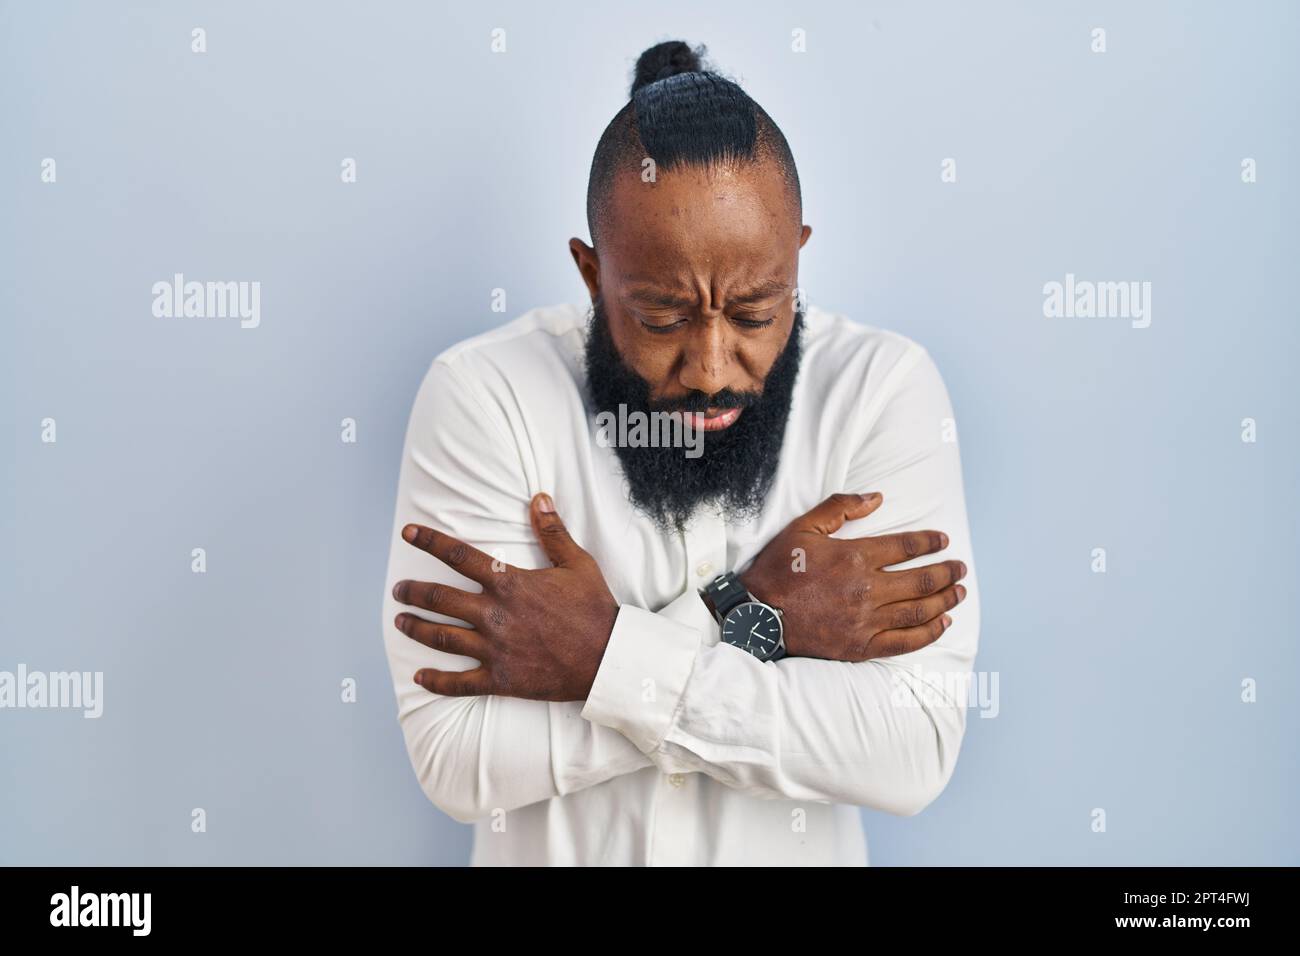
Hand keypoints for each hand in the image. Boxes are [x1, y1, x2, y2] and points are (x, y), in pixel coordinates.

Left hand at [391, 493, 618, 701]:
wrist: (607, 658)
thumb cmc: (595, 609)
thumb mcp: (578, 564)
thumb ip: (553, 532)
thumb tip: (538, 498)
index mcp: (509, 583)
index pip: (459, 556)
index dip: (430, 541)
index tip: (408, 532)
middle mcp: (494, 614)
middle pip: (439, 598)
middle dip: (413, 592)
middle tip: (398, 589)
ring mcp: (494, 649)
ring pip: (441, 637)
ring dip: (415, 629)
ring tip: (399, 621)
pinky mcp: (500, 679)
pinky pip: (459, 683)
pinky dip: (436, 680)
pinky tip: (419, 676)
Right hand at [741, 492, 966, 661]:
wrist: (757, 615)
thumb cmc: (778, 570)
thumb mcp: (802, 527)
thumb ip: (841, 508)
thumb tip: (877, 498)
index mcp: (854, 557)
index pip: (906, 547)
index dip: (929, 542)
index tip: (943, 541)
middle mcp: (867, 589)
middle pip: (922, 580)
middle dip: (947, 572)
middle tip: (960, 568)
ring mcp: (866, 621)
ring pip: (920, 611)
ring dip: (946, 600)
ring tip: (959, 592)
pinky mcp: (861, 646)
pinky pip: (905, 642)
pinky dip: (929, 632)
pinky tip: (942, 623)